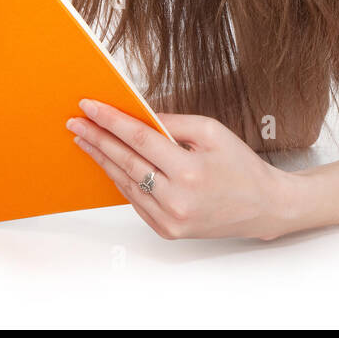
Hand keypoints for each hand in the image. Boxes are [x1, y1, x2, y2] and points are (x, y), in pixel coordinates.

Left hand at [66, 100, 294, 240]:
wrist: (262, 206)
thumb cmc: (240, 166)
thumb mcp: (213, 132)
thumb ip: (174, 123)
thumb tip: (140, 115)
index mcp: (189, 171)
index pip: (139, 139)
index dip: (111, 121)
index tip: (89, 107)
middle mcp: (176, 199)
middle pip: (125, 162)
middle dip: (97, 139)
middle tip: (76, 122)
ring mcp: (169, 219)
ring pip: (126, 183)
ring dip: (103, 160)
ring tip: (86, 140)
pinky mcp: (167, 231)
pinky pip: (136, 201)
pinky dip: (122, 180)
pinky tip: (110, 163)